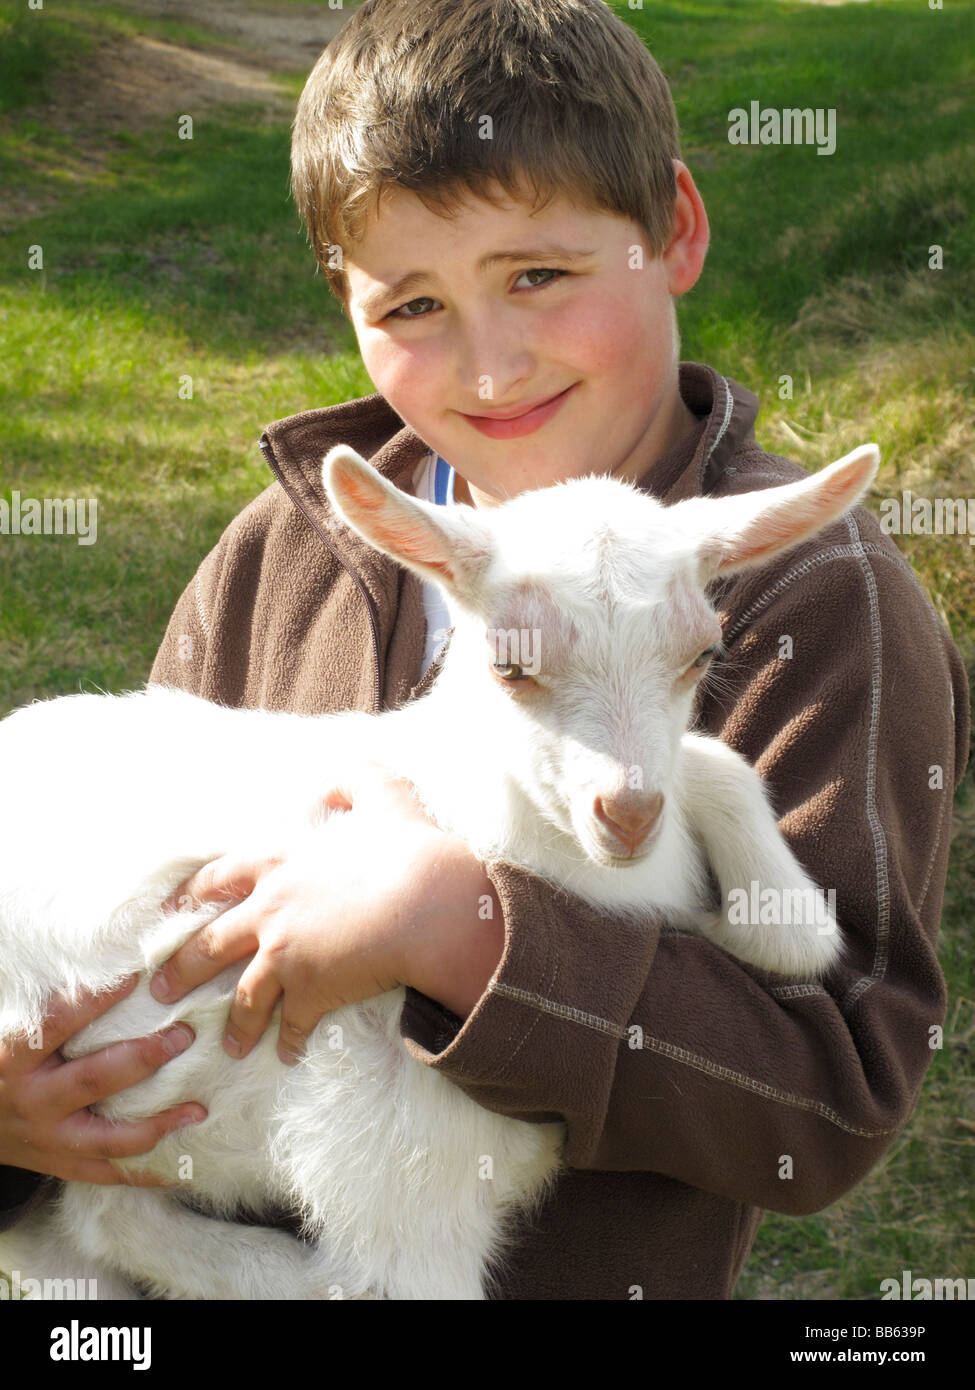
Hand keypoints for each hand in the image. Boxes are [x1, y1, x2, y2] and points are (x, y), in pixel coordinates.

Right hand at [0, 977, 206, 1185]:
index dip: (94, 1000)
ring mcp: (48, 1140)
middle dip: (144, 1057)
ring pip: (109, 1138)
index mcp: (15, 1061)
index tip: (134, 978)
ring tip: (198, 1109)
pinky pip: (109, 1174)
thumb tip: (108, 972)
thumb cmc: (0, 1066)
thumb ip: (49, 1015)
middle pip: (95, 1079)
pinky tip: (182, 1163)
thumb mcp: (10, 1037)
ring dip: (158, 1124)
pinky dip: (146, 1173)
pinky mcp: (61, 1166)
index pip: (56, 1023)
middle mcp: (34, 1102)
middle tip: (184, 1036)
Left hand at [151, 767, 503, 1063]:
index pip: (220, 878)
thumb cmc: (409, 849)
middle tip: (161, 988)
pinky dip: (288, 1043)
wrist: (430, 905)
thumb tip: (328, 787)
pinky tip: (287, 1055)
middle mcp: (270, 910)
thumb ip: (354, 782)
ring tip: (228, 1044)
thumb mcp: (384, 795)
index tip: (173, 909)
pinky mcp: (311, 992)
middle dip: (182, 969)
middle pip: (210, 944)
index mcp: (280, 863)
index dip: (193, 894)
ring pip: (244, 997)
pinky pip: (291, 1025)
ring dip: (235, 1023)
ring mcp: (286, 955)